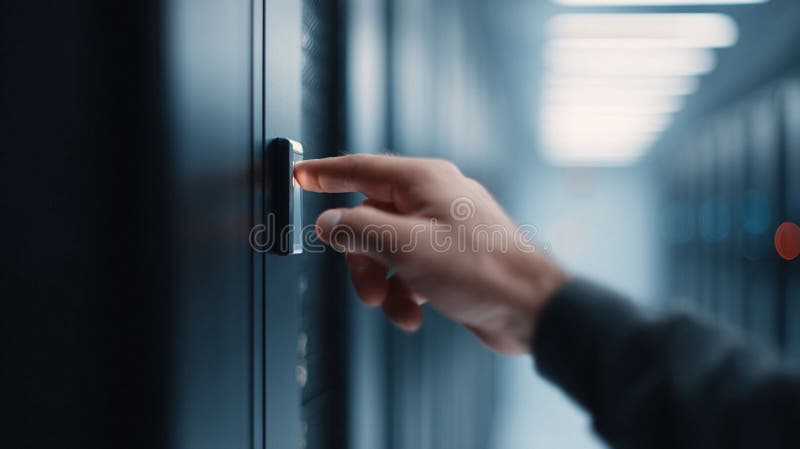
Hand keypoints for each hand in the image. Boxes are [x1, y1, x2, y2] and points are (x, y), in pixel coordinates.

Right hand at [294, 154, 566, 353]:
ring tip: (395, 307)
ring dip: (383, 283)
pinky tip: (413, 312)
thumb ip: (358, 230)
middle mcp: (433, 198)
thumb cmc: (481, 270)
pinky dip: (403, 291)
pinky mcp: (451, 257)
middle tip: (366, 289)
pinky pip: (409, 267)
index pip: (361, 168)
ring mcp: (443, 228)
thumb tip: (328, 223)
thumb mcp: (405, 247)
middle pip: (369, 218)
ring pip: (387, 248)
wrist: (531, 307)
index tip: (301, 175)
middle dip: (361, 259)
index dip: (325, 173)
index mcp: (423, 181)